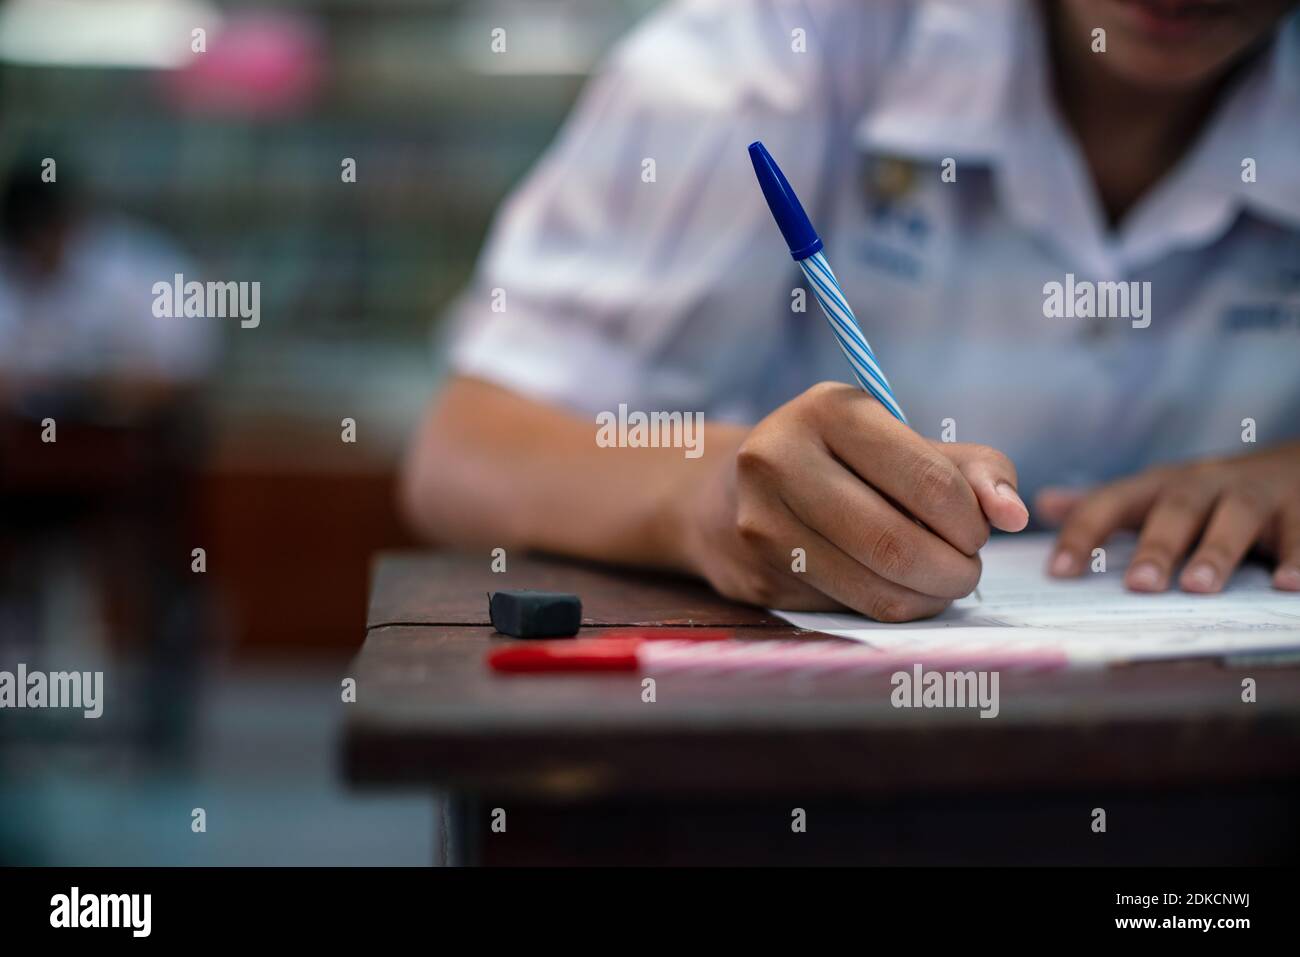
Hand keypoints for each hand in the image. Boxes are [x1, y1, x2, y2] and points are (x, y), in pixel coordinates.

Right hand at [676, 382, 1028, 621]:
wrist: (731, 495)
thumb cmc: (842, 464)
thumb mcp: (903, 443)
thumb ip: (972, 469)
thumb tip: (1015, 513)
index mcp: (828, 410)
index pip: (929, 482)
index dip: (971, 521)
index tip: (979, 532)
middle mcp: (781, 458)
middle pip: (897, 543)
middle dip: (954, 570)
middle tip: (968, 570)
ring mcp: (762, 520)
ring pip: (874, 586)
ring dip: (928, 596)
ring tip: (940, 582)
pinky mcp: (758, 572)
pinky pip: (850, 608)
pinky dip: (892, 608)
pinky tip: (898, 590)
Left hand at [1037, 442, 1299, 592]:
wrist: (1295, 466)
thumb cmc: (1210, 495)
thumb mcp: (1157, 495)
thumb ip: (1105, 506)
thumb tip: (1043, 504)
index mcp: (1161, 487)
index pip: (1111, 503)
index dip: (1083, 534)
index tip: (1059, 573)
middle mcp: (1205, 485)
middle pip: (1176, 509)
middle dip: (1155, 546)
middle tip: (1138, 586)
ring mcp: (1256, 494)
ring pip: (1235, 517)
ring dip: (1216, 551)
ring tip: (1199, 587)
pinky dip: (1297, 558)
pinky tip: (1286, 585)